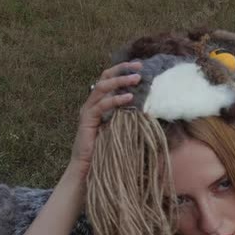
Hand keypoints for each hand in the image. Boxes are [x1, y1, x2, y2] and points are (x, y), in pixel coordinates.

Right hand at [67, 61, 141, 181]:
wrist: (88, 167)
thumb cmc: (106, 149)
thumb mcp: (120, 127)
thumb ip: (127, 114)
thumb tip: (147, 104)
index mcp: (99, 102)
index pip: (109, 79)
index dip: (122, 70)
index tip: (140, 66)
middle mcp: (91, 103)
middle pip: (104, 77)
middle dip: (122, 70)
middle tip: (140, 68)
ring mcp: (87, 110)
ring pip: (102, 87)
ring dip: (120, 81)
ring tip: (137, 79)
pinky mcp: (87, 120)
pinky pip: (101, 105)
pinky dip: (115, 99)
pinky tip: (129, 98)